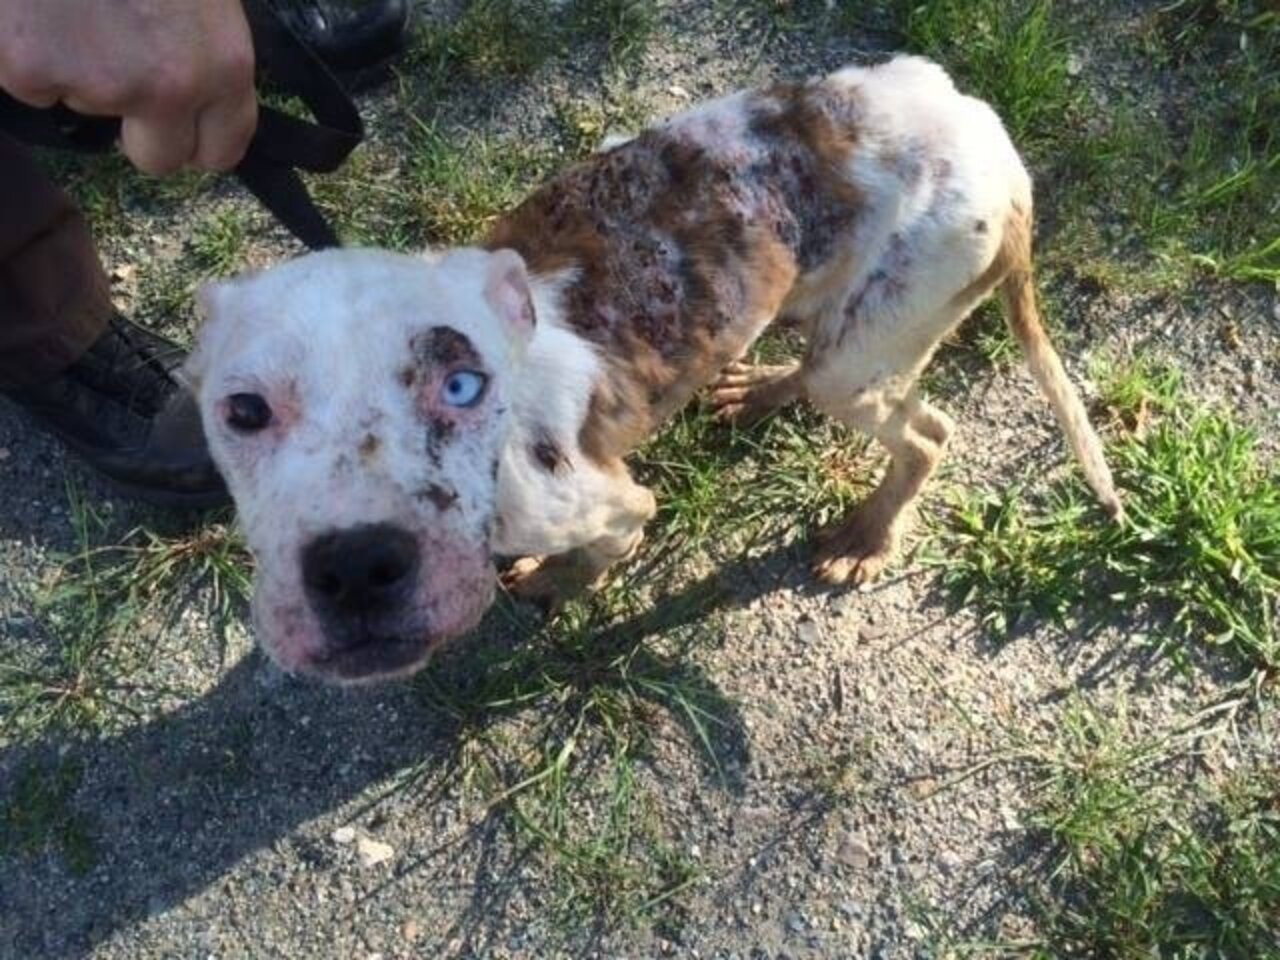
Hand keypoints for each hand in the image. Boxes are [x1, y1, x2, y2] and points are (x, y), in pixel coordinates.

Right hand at [0, 0, 256, 173]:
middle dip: (138, 124)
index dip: (198, 137)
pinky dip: (24, 49)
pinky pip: (28, 82)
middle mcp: (168, 87)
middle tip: (117, 63)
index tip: (183, 123)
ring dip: (76, 66)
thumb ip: (200, 42)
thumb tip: (195, 85)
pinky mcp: (30, 71)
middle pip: (158, 158)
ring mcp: (97, 83)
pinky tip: (35, 5)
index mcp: (222, 65)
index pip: (222, 149)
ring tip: (72, 3)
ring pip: (84, 105)